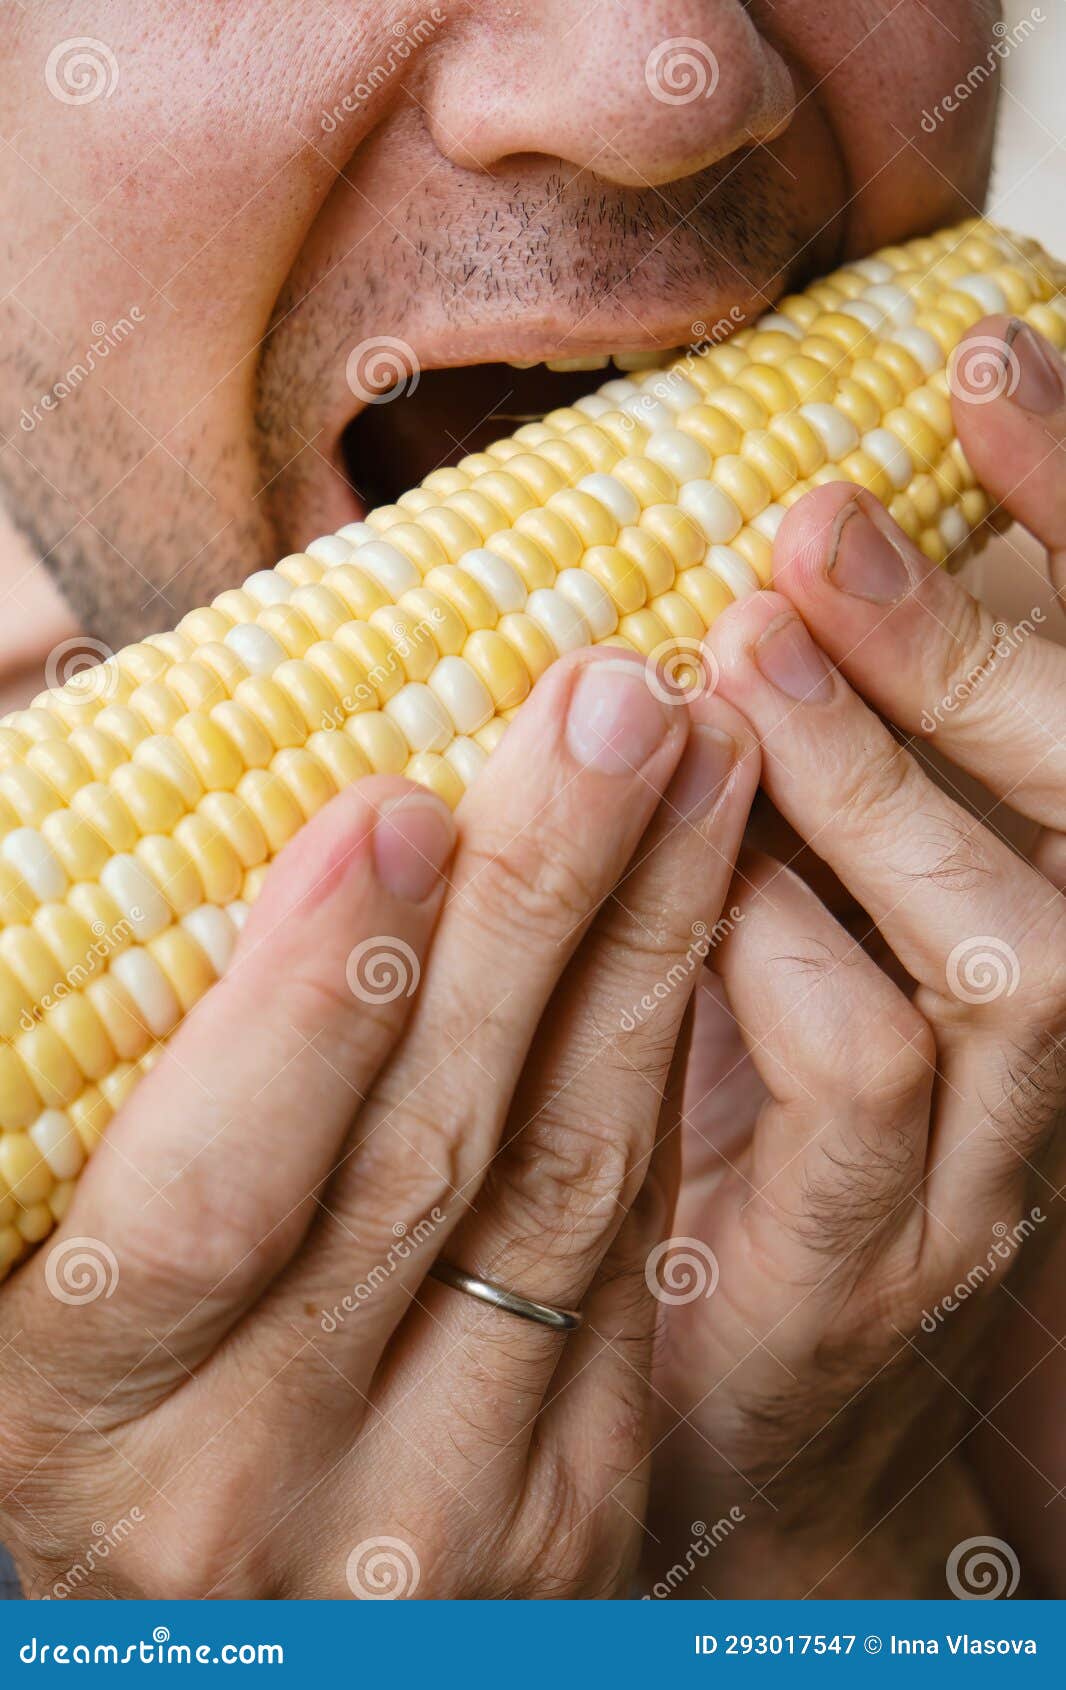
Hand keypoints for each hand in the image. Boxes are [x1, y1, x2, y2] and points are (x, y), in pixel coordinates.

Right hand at [0, 647, 758, 1598]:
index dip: (305, 1004)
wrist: (229, 1585)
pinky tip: (697, 910)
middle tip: (609, 706)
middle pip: (431, 1160)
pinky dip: (661, 1063)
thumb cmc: (105, 1354)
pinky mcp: (576, 1512)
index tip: (396, 804)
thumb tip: (114, 723)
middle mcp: (252, 1489)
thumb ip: (86, 1031)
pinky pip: (631, 1247)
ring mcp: (441, 1516)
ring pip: (568, 1190)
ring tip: (695, 764)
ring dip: (646, 951)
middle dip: (537, 905)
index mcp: (70, 1410)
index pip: (205, 1203)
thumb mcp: (30, 1232)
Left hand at [648, 314, 1065, 1599]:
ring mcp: (1000, 1141)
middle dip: (968, 641)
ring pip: (1020, 943)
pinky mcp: (889, 1244)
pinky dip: (785, 953)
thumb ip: (790, 754)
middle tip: (814, 521)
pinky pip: (873, 1077)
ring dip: (879, 782)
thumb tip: (716, 560)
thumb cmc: (738, 1095)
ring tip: (746, 652)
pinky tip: (697, 890)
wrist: (734, 1378)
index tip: (980, 358)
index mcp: (1046, 892)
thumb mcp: (779, 893)